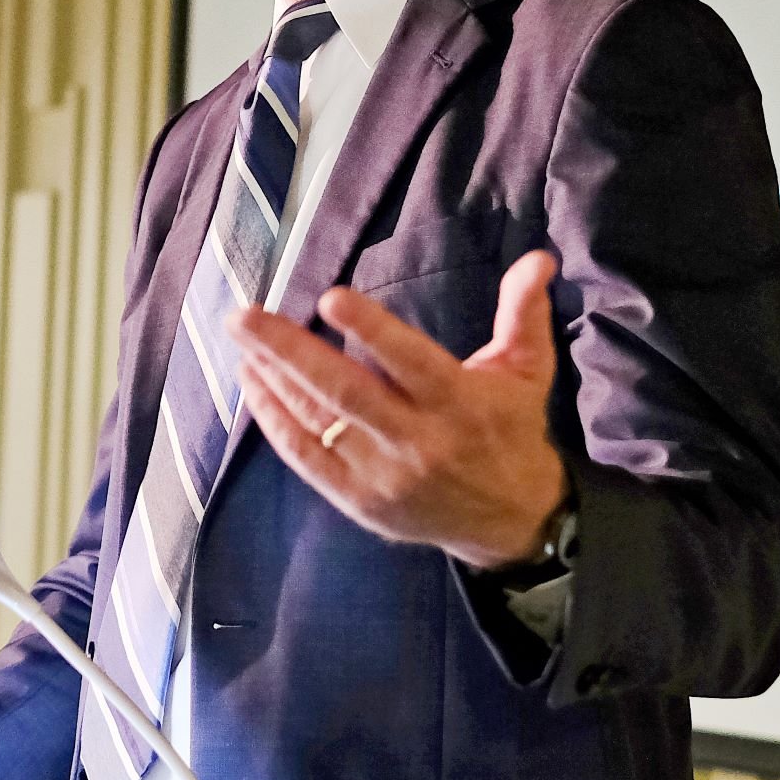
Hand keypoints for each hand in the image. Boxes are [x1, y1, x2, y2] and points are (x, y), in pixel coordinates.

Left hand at [225, 250, 568, 569]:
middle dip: (288, 351)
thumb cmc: (511, 430)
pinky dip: (275, 421)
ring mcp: (383, 474)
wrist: (511, 521)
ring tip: (241, 338)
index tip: (328, 298)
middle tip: (245, 316)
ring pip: (318, 421)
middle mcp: (418, 440)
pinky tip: (252, 384)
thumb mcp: (527, 371)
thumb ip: (524, 313)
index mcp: (459, 402)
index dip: (371, 330)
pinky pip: (307, 458)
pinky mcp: (359, 500)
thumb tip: (538, 258)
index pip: (410, 362)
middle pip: (345, 391)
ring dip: (273, 379)